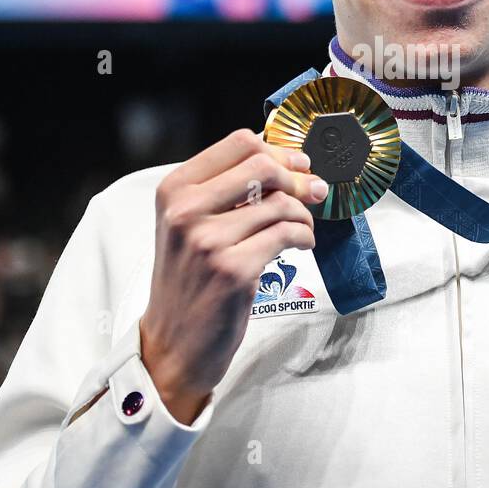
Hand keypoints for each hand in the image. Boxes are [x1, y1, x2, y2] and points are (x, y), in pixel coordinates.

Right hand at [138, 129, 327, 423]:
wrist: (173, 344)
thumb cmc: (188, 281)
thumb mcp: (188, 225)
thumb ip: (224, 190)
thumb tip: (285, 159)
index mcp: (174, 190)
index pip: (238, 143)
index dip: (279, 150)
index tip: (298, 164)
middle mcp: (185, 211)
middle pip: (263, 164)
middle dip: (298, 177)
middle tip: (314, 191)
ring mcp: (208, 241)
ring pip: (281, 203)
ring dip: (304, 213)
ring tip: (303, 228)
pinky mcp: (234, 270)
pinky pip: (287, 234)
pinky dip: (304, 236)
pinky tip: (301, 244)